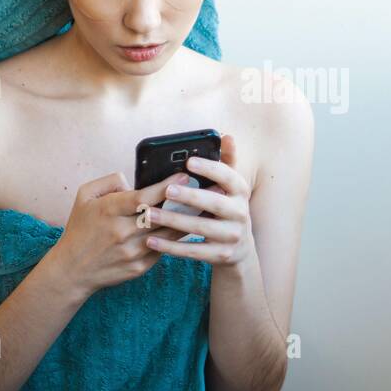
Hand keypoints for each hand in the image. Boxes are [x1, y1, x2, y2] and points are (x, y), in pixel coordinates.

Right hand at [45, 169, 193, 301]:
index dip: (167, 186)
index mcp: (109, 211)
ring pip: (168, 235)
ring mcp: (131, 252)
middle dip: (184, 203)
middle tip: (203, 191)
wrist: (72, 269)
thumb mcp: (84, 196)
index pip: (144, 197)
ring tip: (202, 209)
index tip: (184, 176)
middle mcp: (121, 232)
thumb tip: (133, 180)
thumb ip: (109, 182)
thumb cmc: (80, 228)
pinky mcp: (138, 268)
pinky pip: (163, 250)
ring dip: (186, 222)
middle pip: (161, 216)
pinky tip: (186, 230)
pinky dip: (174, 240)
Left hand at [140, 133, 256, 268]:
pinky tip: (151, 240)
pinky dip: (171, 246)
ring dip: (174, 221)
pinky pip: (193, 251)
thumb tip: (225, 135)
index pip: (229, 176)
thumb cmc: (226, 209)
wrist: (240, 250)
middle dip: (191, 196)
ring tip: (149, 214)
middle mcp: (240, 213)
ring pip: (201, 228)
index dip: (210, 168)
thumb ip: (226, 162)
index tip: (189, 162)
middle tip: (167, 190)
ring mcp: (232, 236)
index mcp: (240, 192)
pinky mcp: (220, 255)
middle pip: (215, 203)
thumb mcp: (230, 187)